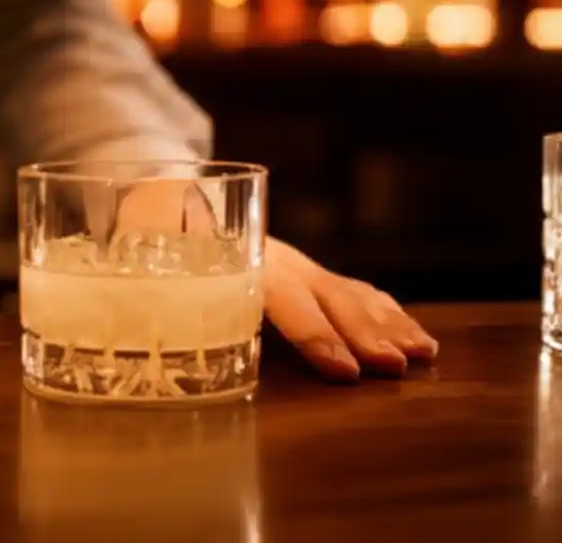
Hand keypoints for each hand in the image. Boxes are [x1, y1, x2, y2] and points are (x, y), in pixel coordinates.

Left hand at [117, 180, 436, 380]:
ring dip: (387, 325)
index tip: (342, 369)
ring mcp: (298, 264)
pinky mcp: (307, 274)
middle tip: (396, 366)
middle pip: (330, 298)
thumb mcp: (140, 244)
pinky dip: (386, 313)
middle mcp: (278, 258)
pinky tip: (414, 336)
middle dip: (365, 333)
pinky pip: (353, 291)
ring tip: (422, 355)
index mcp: (239, 256)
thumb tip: (141, 295)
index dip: (313, 334)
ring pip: (350, 294)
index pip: (284, 299)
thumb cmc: (148, 226)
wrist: (169, 192)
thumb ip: (147, 270)